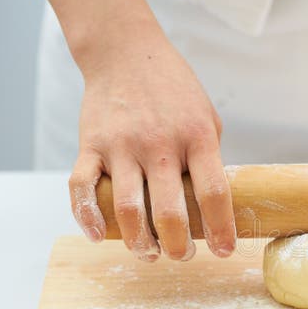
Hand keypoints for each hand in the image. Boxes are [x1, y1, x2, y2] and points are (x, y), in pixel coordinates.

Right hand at [69, 31, 235, 260]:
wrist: (127, 52)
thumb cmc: (174, 90)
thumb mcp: (206, 117)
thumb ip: (208, 157)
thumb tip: (213, 204)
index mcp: (197, 137)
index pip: (214, 193)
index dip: (221, 229)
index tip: (225, 251)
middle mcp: (160, 144)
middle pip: (170, 210)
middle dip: (178, 245)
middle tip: (182, 256)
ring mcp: (122, 145)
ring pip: (128, 207)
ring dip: (140, 241)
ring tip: (150, 254)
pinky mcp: (91, 144)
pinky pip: (82, 187)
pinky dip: (87, 217)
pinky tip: (99, 236)